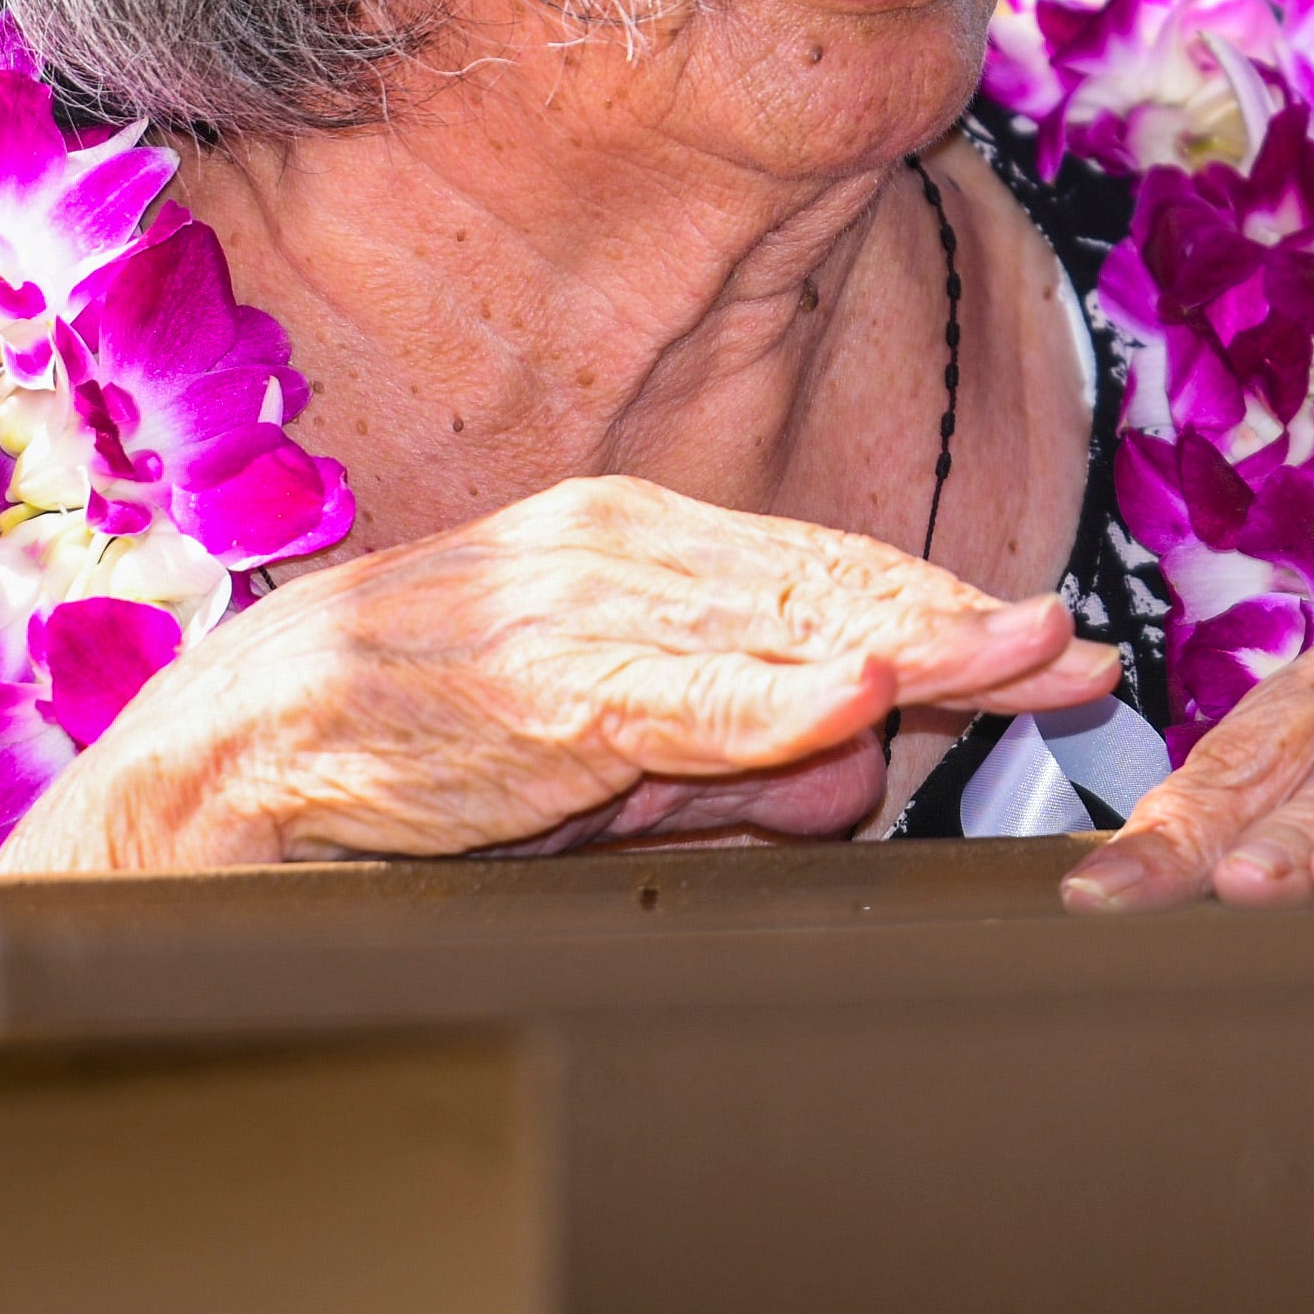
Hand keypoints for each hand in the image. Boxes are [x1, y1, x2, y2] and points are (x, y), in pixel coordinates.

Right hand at [0, 472, 1121, 871]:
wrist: (234, 770)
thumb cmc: (413, 756)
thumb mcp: (602, 755)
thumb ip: (729, 755)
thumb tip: (868, 762)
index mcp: (629, 543)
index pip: (820, 571)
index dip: (943, 605)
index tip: (1057, 641)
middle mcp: (608, 549)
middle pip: (820, 584)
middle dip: (956, 621)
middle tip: (1078, 653)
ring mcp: (566, 610)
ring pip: (765, 625)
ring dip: (899, 642)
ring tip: (1011, 656)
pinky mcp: (524, 690)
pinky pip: (669, 696)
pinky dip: (768, 701)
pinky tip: (856, 701)